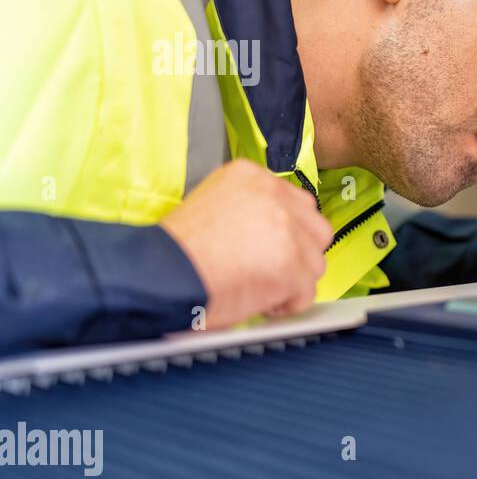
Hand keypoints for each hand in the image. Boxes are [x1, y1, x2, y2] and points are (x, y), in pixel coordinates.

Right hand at [160, 159, 333, 327]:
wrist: (158, 274)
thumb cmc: (176, 251)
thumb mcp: (214, 204)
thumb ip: (251, 209)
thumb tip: (278, 233)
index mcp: (251, 175)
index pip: (298, 203)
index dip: (289, 233)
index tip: (271, 249)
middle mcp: (272, 194)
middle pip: (316, 229)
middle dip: (300, 254)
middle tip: (271, 270)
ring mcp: (285, 228)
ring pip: (314, 262)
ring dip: (293, 281)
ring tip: (259, 287)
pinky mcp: (289, 263)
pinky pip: (307, 291)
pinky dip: (287, 303)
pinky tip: (261, 302)